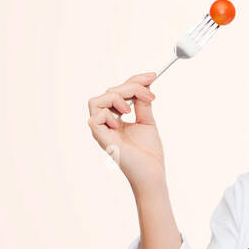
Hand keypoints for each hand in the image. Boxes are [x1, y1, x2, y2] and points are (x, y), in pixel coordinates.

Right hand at [87, 72, 163, 190]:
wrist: (152, 172)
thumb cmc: (148, 153)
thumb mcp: (147, 122)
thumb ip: (143, 104)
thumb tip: (144, 86)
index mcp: (116, 118)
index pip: (119, 91)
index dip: (134, 80)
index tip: (153, 76)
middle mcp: (106, 123)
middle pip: (109, 92)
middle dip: (131, 87)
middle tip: (150, 94)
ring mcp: (102, 130)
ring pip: (96, 101)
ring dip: (117, 97)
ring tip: (131, 110)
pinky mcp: (101, 139)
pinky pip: (94, 117)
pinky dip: (108, 114)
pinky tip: (122, 121)